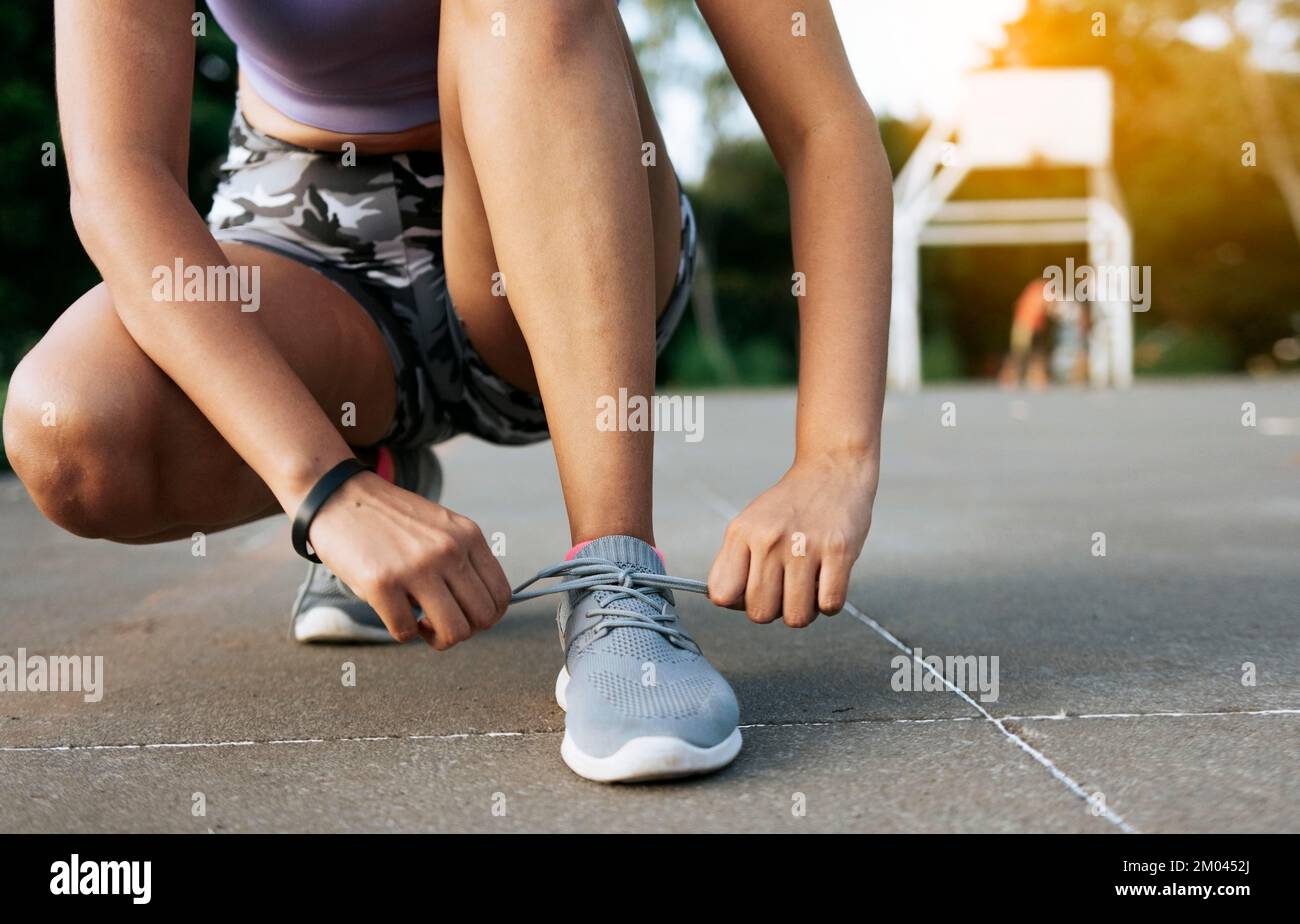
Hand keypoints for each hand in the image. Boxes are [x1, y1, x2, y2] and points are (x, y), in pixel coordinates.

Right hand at [306, 471, 511, 648]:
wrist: (338, 495)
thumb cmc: (389, 520)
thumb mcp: (441, 528)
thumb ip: (463, 560)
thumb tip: (476, 611)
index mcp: (468, 536)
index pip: (501, 595)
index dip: (487, 616)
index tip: (464, 614)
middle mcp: (449, 551)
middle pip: (483, 618)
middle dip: (464, 631)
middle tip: (440, 621)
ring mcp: (417, 567)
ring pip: (454, 632)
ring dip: (438, 639)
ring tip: (421, 623)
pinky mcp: (382, 583)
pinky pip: (407, 633)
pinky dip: (403, 632)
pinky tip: (394, 612)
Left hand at [707, 455, 876, 626]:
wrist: (832, 470)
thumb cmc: (791, 506)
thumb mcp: (750, 523)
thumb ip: (736, 561)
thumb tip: (726, 602)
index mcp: (742, 533)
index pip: (722, 594)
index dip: (738, 602)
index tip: (753, 592)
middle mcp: (769, 539)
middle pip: (759, 613)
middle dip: (774, 611)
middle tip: (785, 591)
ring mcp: (804, 546)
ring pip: (796, 617)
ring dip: (804, 611)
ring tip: (808, 588)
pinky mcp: (838, 551)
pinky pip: (829, 605)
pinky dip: (829, 604)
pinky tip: (827, 582)